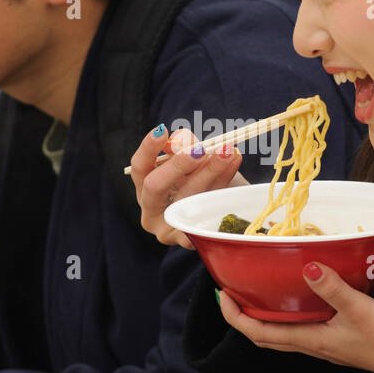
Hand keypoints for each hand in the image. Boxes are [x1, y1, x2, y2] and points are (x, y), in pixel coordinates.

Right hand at [129, 125, 245, 248]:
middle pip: (155, 185)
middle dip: (178, 165)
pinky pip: (200, 224)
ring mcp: (166, 228)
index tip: (163, 131)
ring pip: (184, 200)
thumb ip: (187, 146)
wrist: (233, 209)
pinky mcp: (186, 241)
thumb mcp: (196, 158)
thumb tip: (180, 143)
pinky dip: (216, 205)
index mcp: (147, 186)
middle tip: (201, 150)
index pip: (140, 167)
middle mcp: (151, 209)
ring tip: (228, 152)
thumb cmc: (209, 179)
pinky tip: (229, 194)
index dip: (148, 148)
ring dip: (209, 173)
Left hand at [218, 262, 373, 372]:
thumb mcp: (358, 307)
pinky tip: (295, 300)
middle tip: (232, 294)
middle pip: (264, 337)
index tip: (223, 296)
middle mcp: (310, 346)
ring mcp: (322, 346)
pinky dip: (286, 317)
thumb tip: (305, 267)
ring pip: (281, 335)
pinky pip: (299, 331)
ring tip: (256, 294)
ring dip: (262, 318)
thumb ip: (331, 287)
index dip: (235, 317)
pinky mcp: (334, 342)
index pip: (258, 332)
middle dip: (242, 318)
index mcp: (309, 340)